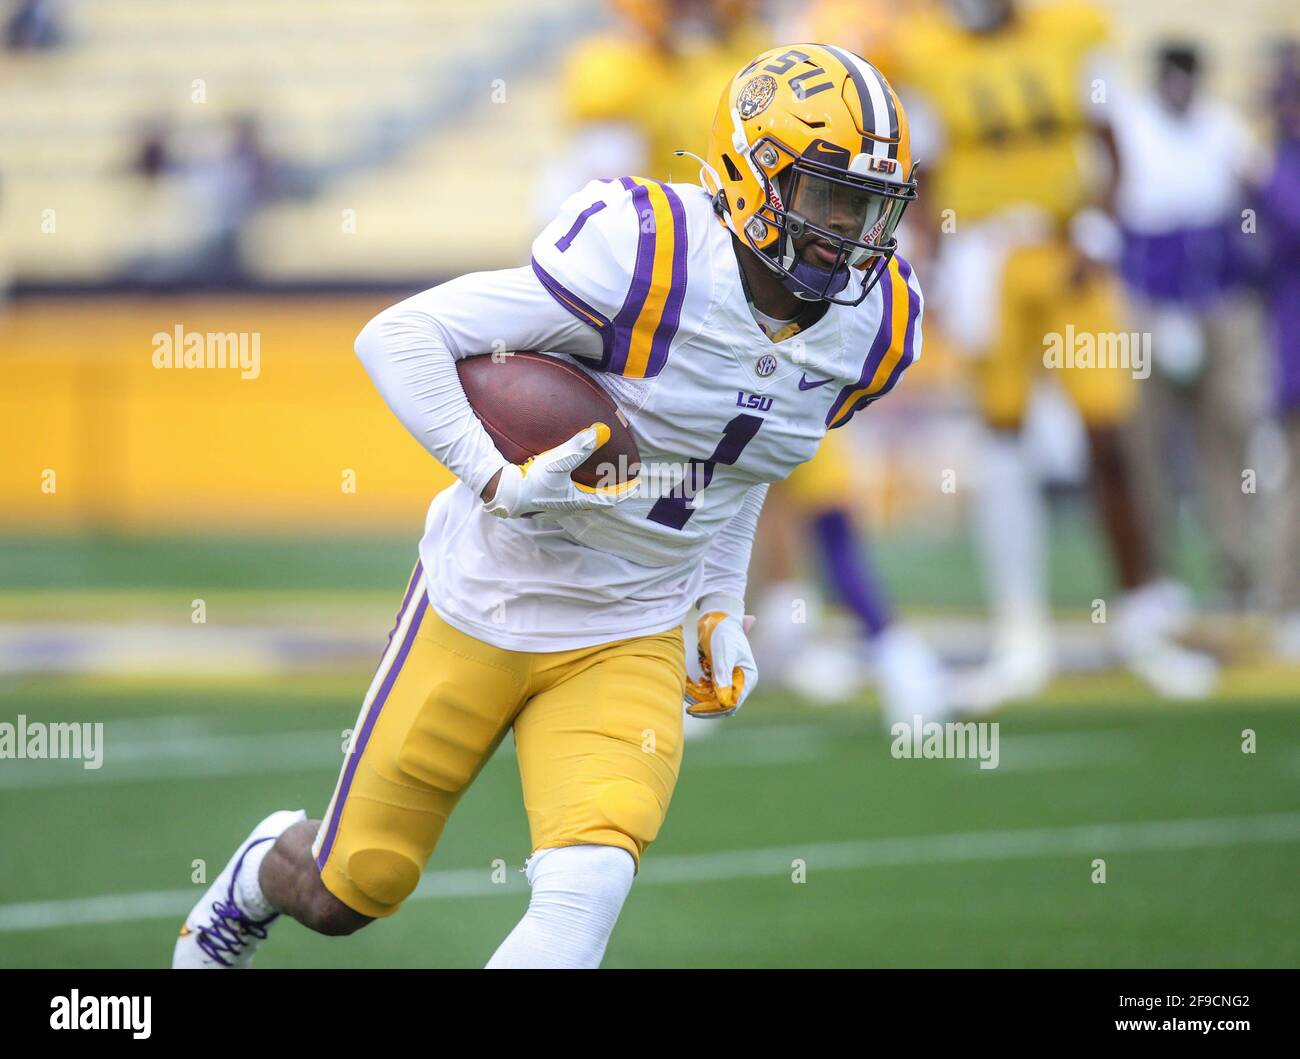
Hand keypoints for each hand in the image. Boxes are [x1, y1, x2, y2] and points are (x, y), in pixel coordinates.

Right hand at [482, 422, 637, 517]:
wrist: (503, 492)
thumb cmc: (532, 480)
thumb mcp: (558, 461)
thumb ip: (580, 446)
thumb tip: (601, 431)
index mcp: (576, 501)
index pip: (607, 499)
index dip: (623, 492)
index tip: (635, 487)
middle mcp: (566, 507)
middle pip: (593, 502)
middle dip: (607, 494)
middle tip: (618, 485)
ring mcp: (552, 506)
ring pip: (577, 500)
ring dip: (588, 492)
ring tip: (593, 483)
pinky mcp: (539, 501)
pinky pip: (561, 495)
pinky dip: (570, 487)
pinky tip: (562, 478)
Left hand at [685, 608, 756, 717]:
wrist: (717, 617)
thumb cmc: (723, 632)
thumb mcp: (723, 653)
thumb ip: (723, 675)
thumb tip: (723, 701)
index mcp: (748, 677)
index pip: (732, 702)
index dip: (715, 709)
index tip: (697, 710)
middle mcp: (741, 681)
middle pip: (724, 703)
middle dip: (706, 706)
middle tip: (689, 709)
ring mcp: (730, 678)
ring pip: (715, 697)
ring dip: (700, 699)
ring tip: (686, 696)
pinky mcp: (719, 674)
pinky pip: (709, 688)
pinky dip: (698, 690)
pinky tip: (688, 688)